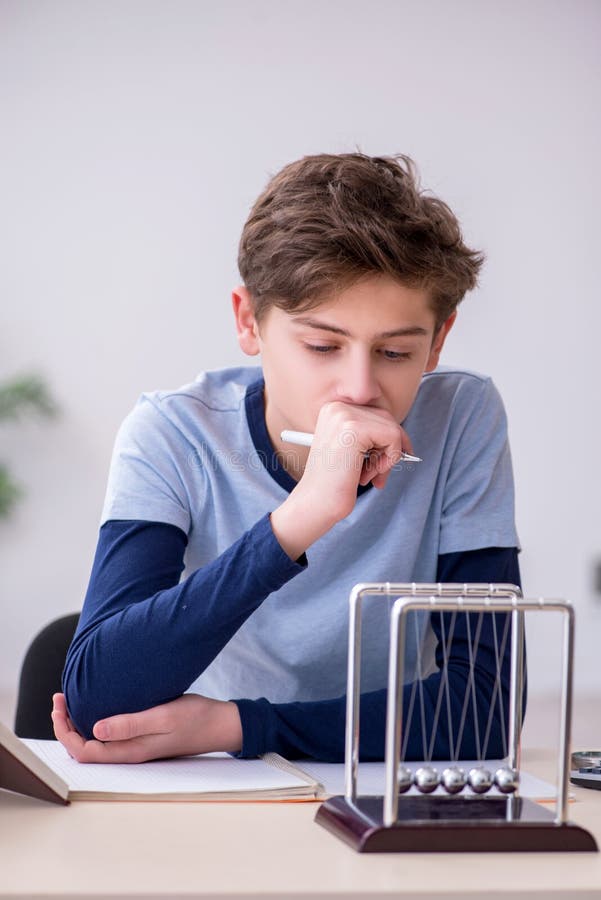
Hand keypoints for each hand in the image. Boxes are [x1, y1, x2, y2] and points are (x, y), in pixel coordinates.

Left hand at [51, 692, 242, 762]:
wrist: (220, 725)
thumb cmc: (194, 718)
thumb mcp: (162, 716)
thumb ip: (130, 724)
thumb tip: (95, 729)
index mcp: (130, 751)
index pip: (82, 750)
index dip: (64, 731)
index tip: (59, 704)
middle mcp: (128, 753)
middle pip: (83, 748)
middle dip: (65, 725)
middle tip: (60, 697)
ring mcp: (135, 748)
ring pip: (94, 742)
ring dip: (78, 723)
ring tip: (70, 700)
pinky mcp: (142, 739)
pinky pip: (108, 736)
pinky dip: (94, 721)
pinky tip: (96, 704)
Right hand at [271, 401, 412, 558]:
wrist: (315, 503)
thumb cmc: (334, 483)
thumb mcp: (354, 452)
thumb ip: (373, 437)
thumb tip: (404, 440)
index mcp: (334, 409)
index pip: (376, 415)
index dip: (386, 439)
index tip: (386, 460)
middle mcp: (337, 407)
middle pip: (387, 419)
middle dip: (390, 450)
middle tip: (378, 475)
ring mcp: (344, 415)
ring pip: (393, 429)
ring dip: (389, 457)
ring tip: (370, 476)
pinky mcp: (354, 428)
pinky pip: (393, 437)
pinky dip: (390, 460)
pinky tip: (370, 474)